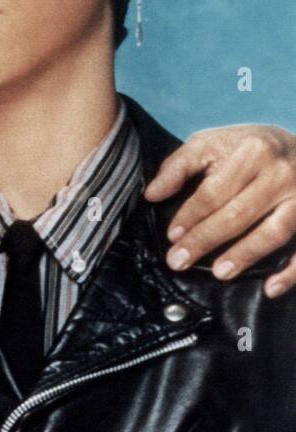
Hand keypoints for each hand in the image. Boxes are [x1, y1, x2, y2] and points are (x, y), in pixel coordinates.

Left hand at [144, 124, 295, 297]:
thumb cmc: (248, 147)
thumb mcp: (211, 144)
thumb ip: (178, 166)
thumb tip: (150, 194)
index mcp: (252, 151)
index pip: (215, 191)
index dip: (190, 216)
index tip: (172, 237)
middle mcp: (282, 173)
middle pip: (239, 214)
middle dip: (206, 240)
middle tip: (178, 261)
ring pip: (274, 231)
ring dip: (246, 255)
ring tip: (219, 273)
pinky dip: (292, 271)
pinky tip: (270, 288)